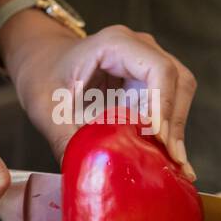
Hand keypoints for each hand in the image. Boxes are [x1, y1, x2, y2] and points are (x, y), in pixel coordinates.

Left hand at [0, 12, 198, 178]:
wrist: (40, 61)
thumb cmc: (43, 75)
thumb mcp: (47, 108)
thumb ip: (66, 139)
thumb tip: (90, 176)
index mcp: (115, 44)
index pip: (158, 70)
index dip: (163, 106)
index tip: (157, 140)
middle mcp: (140, 48)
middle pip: (178, 82)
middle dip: (174, 123)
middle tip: (168, 161)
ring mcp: (147, 63)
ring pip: (180, 93)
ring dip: (176, 129)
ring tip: (169, 164)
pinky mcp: (148, 82)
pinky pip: (169, 103)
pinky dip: (170, 131)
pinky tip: (166, 159)